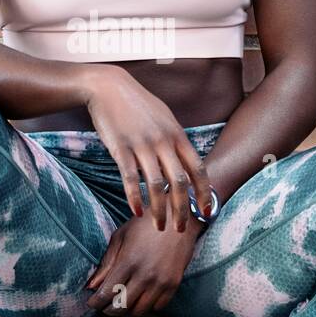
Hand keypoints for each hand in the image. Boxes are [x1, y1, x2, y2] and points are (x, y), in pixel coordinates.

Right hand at [81, 65, 213, 233]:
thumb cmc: (138, 104)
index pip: (198, 169)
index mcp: (177, 135)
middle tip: (180, 229)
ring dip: (159, 210)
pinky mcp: (121, 148)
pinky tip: (136, 212)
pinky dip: (134, 197)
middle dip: (182, 210)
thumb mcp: (165, 118)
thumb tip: (187, 162)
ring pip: (155, 185)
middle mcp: (163, 142)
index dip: (204, 193)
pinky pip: (129, 178)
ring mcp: (142, 145)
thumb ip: (176, 140)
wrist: (109, 87)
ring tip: (159, 226)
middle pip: (179, 183)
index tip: (206, 212)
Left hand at [83, 210, 201, 316]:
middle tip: (104, 306)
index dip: (96, 302)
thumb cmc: (145, 225)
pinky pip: (157, 307)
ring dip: (128, 309)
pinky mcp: (174, 284)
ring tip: (122, 301)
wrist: (177, 219)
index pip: (107, 293)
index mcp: (128, 261)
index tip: (92, 303)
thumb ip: (106, 263)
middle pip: (121, 306)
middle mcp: (145, 275)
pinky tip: (141, 297)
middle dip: (109, 309)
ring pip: (139, 310)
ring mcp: (161, 281)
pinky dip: (147, 305)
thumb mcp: (120, 237)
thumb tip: (92, 286)